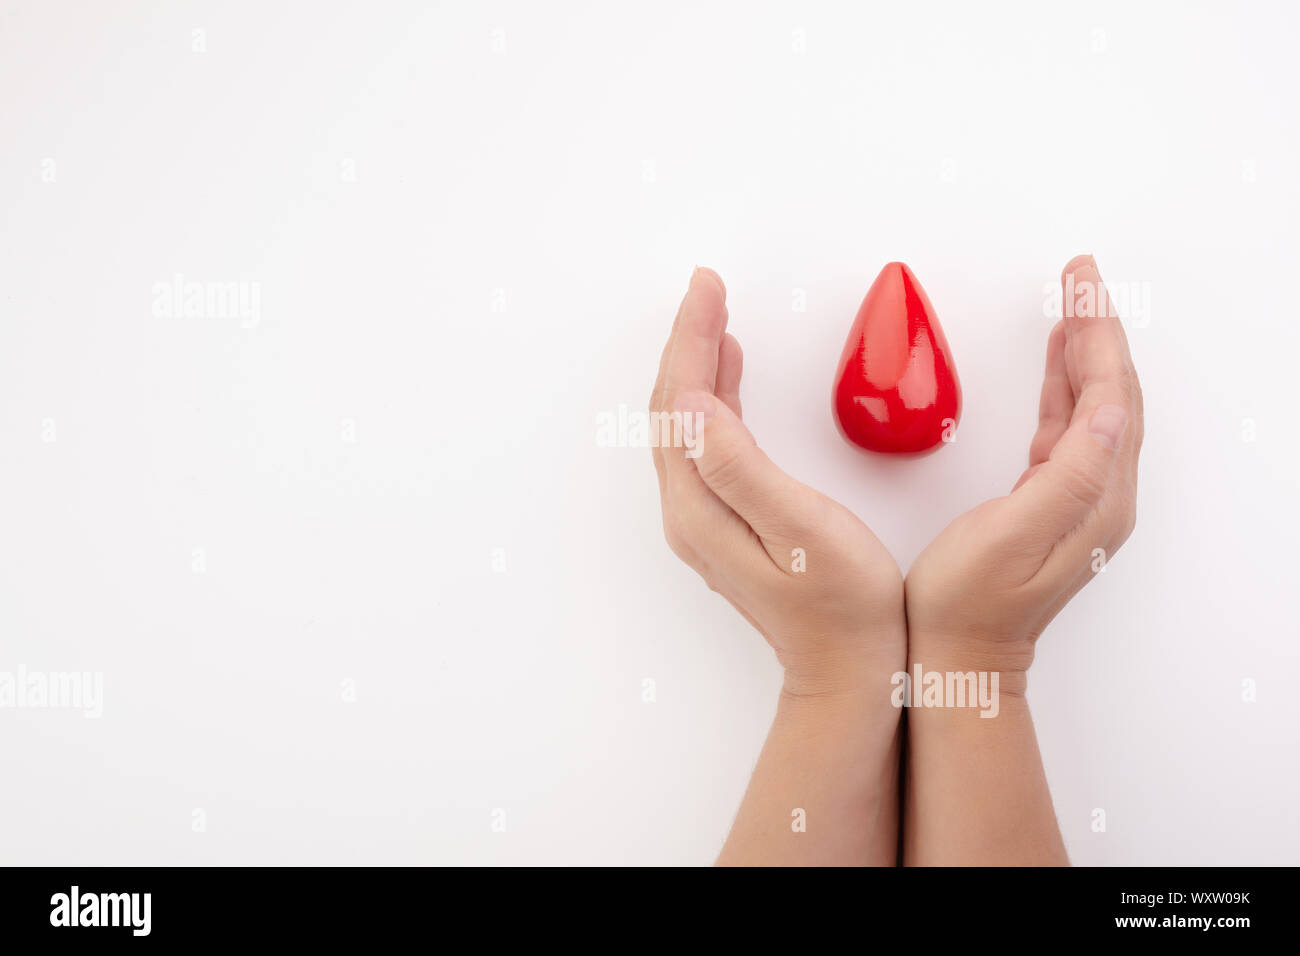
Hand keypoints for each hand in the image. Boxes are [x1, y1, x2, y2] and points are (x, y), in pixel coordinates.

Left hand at [650, 268, 904, 694]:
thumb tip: (693, 403)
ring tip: (715, 313)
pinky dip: (715, 397)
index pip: (680, 402)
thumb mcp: (799, 528)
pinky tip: (729, 375)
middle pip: (674, 405)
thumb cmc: (843, 605)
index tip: (708, 288)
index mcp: (701, 506)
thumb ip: (740, 466)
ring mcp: (705, 516)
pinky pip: (707, 440)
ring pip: (688, 420)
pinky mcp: (727, 519)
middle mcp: (690, 510)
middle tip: (708, 286)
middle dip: (689, 338)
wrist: (850, 668)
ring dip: (698, 362)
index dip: (692, 338)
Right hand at [905, 255, 1143, 686]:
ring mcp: (1077, 500)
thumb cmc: (968, 602)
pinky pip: (1069, 427)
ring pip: (1092, 406)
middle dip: (1096, 329)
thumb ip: (1068, 474)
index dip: (1097, 334)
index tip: (1081, 286)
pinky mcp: (1050, 502)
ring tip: (1070, 305)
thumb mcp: (1012, 535)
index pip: (1109, 396)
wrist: (958, 655)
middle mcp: (1098, 496)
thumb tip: (1106, 411)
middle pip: (1110, 393)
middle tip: (1079, 278)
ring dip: (1083, 352)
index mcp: (1095, 497)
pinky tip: (1056, 367)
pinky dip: (1064, 386)